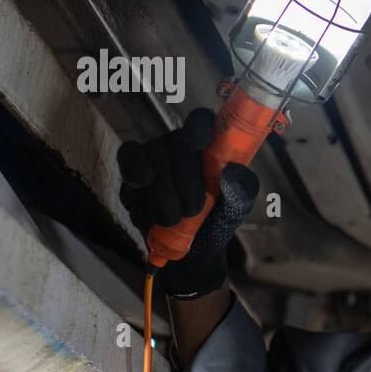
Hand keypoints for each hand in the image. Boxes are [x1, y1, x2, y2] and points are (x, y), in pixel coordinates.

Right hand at [117, 108, 259, 297]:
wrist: (189, 249)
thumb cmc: (214, 221)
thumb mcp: (235, 209)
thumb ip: (241, 190)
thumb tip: (233, 171)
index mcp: (209, 147)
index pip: (202, 122)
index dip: (199, 127)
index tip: (200, 143)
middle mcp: (181, 144)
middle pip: (179, 143)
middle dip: (186, 180)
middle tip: (193, 210)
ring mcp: (156, 153)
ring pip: (155, 154)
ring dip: (164, 190)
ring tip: (173, 218)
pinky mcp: (132, 167)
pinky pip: (129, 155)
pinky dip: (136, 169)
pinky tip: (144, 183)